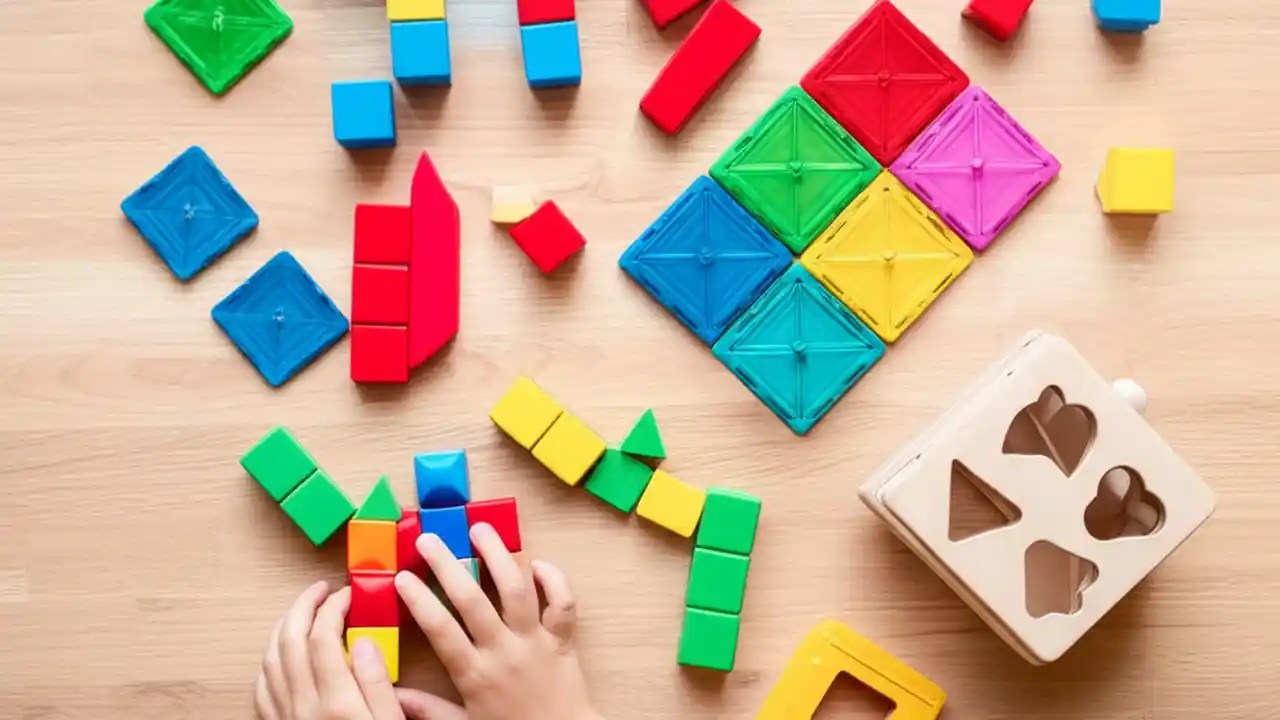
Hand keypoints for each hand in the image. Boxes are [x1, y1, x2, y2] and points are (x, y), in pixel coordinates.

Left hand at [255, 582, 407, 719]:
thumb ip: (377, 683)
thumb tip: (365, 642)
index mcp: (337, 701)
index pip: (323, 637)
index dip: (333, 606)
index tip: (348, 595)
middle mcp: (303, 705)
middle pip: (290, 640)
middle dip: (303, 606)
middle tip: (320, 590)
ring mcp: (284, 715)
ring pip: (271, 660)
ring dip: (284, 627)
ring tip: (302, 612)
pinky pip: (261, 687)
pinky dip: (270, 661)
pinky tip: (283, 654)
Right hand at [394, 523, 601, 719]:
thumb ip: (428, 708)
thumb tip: (390, 693)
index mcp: (475, 675)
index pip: (440, 630)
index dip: (419, 601)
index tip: (401, 576)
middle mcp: (504, 652)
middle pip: (472, 600)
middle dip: (447, 566)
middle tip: (429, 539)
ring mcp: (535, 642)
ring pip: (517, 590)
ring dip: (498, 556)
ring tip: (480, 530)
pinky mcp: (563, 639)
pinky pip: (563, 604)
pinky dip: (554, 580)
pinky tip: (537, 564)